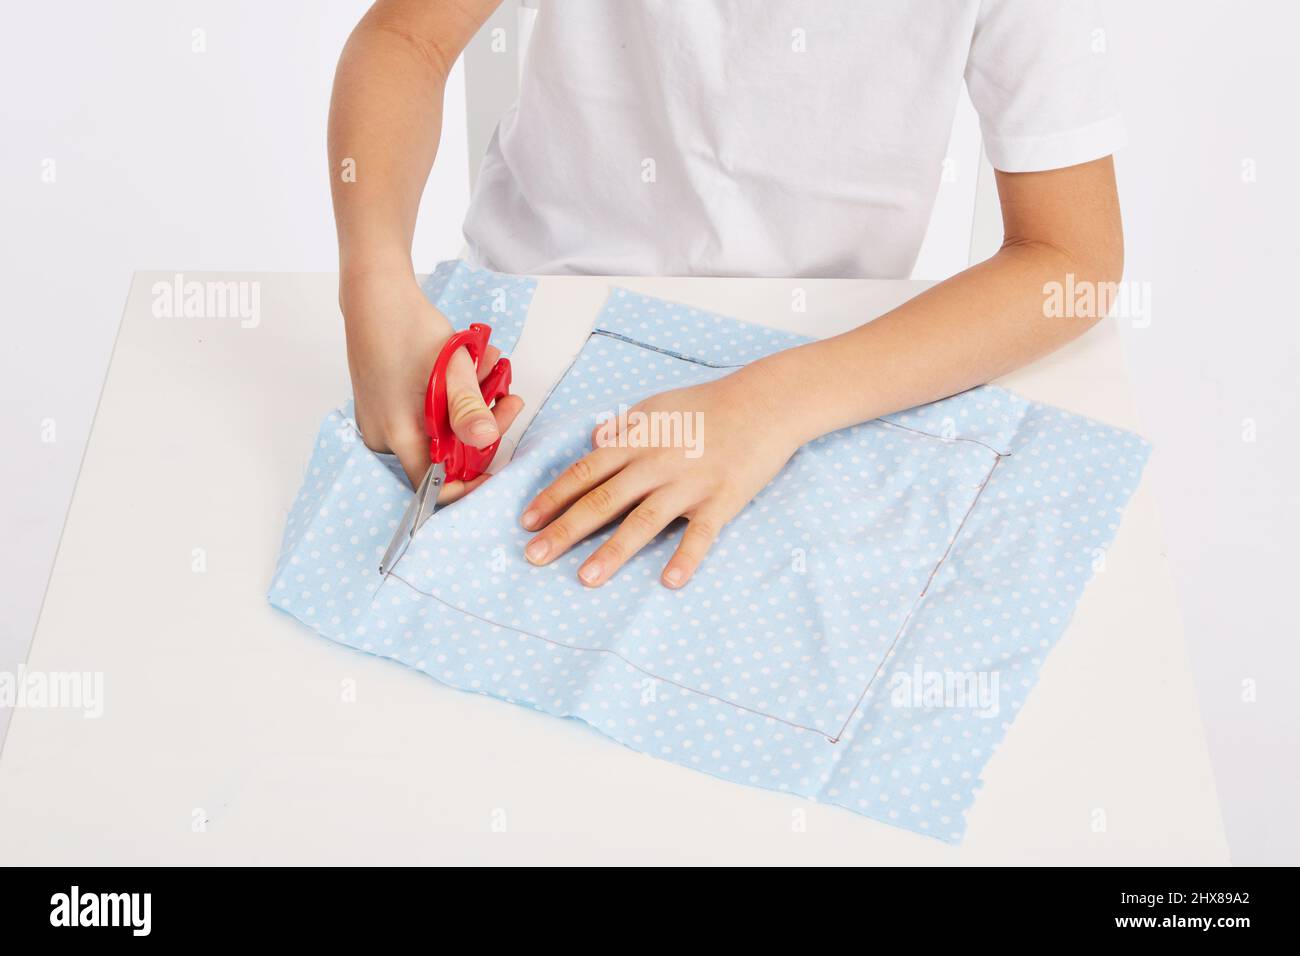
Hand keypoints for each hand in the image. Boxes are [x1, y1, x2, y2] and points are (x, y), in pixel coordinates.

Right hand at [341, 272, 522, 495]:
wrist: (375, 296)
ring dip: (469, 406)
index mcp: (397, 433)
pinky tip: (467, 371)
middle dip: (480, 425)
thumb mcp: (448, 368)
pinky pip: (423, 416)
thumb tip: (485, 439)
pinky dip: (449, 399)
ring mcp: (382, 421)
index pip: (432, 486)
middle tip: (506, 397)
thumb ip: (467, 407)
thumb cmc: (408, 327)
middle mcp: (384, 435)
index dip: (466, 482)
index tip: (493, 458)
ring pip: (437, 430)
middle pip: (443, 454)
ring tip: (489, 370)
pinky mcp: (384, 406)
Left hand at [518, 365, 800, 587]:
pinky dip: (686, 558)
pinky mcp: (721, 500)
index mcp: (636, 441)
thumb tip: (593, 441)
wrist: (765, 403)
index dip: (553, 498)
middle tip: (534, 557)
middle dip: (565, 530)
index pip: (584, 472)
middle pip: (602, 501)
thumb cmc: (708, 406)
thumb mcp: (657, 405)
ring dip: (613, 551)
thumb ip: (623, 426)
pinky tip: (670, 581)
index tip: (526, 522)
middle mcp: (655, 464)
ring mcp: (688, 484)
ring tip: (586, 578)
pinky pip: (700, 534)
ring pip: (643, 521)